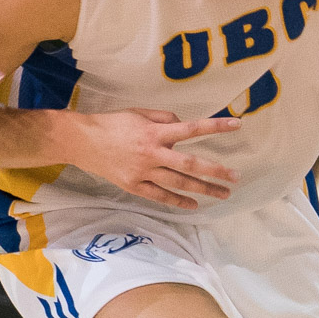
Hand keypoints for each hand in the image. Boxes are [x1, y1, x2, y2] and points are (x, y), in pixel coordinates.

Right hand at [62, 109, 240, 209]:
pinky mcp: (133, 186)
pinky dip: (178, 201)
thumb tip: (183, 127)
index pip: (192, 128)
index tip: (237, 125)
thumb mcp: (140, 113)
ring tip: (223, 194)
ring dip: (203, 190)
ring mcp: (143, 172)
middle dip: (215, 171)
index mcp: (155, 132)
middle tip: (236, 177)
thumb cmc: (112, 123)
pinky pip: (160, 196)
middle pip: (190, 164)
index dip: (216, 126)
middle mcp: (152, 153)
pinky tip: (194, 204)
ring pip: (179, 184)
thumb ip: (164, 118)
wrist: (81, 141)